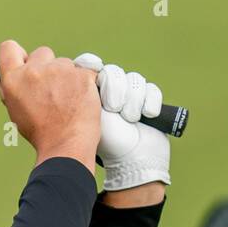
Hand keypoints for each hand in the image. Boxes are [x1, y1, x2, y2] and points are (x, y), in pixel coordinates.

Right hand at [0, 40, 99, 172]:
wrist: (65, 145)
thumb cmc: (40, 133)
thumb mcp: (15, 112)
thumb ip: (7, 90)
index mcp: (14, 79)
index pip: (8, 48)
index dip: (18, 54)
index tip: (25, 62)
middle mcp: (35, 71)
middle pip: (41, 53)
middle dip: (46, 67)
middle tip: (51, 90)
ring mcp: (60, 70)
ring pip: (64, 62)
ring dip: (66, 76)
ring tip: (66, 100)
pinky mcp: (82, 74)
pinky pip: (83, 71)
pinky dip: (83, 82)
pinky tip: (79, 99)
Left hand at [74, 53, 171, 190]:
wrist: (132, 161)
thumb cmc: (105, 143)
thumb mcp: (87, 115)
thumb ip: (80, 93)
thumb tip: (76, 71)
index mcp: (88, 94)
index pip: (89, 66)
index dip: (91, 65)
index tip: (94, 69)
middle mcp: (108, 93)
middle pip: (113, 72)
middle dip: (115, 89)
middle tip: (113, 108)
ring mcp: (129, 97)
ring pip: (134, 80)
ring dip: (132, 100)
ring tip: (129, 120)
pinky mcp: (148, 102)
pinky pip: (151, 89)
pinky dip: (150, 102)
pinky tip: (146, 115)